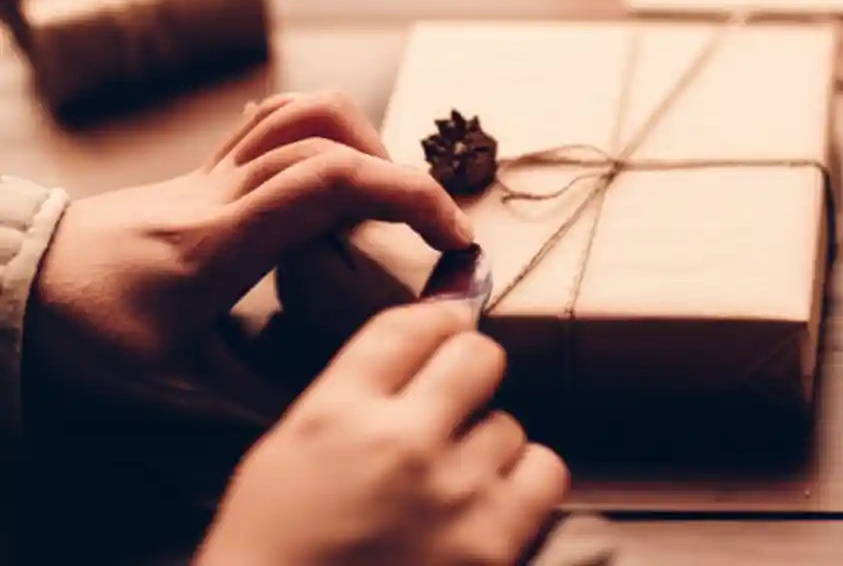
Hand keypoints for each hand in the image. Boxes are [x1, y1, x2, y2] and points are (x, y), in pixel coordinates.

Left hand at [25, 91, 472, 424]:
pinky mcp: (207, 171)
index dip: (409, 196)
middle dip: (405, 178)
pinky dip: (324, 129)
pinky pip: (275, 119)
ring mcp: (213, 172)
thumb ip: (260, 397)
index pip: (332, 182)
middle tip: (437, 233)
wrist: (15, 288)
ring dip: (367, 142)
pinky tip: (335, 166)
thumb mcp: (174, 383)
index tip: (453, 240)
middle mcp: (224, 191)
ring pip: (305, 110)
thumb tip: (336, 407)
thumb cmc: (86, 333)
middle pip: (333, 139)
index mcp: (223, 241)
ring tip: (387, 198)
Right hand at [197, 300, 569, 565]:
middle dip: (470, 372)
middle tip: (456, 399)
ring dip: (488, 446)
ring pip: (510, 425)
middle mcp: (400, 443)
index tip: (448, 327)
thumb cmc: (276, 553)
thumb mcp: (285, 453)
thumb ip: (353, 391)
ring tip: (453, 481)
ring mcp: (452, 494)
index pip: (409, 326)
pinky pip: (545, 474)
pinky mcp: (491, 544)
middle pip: (478, 356)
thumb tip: (426, 337)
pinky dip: (525, 485)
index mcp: (336, 415)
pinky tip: (490, 503)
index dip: (439, 319)